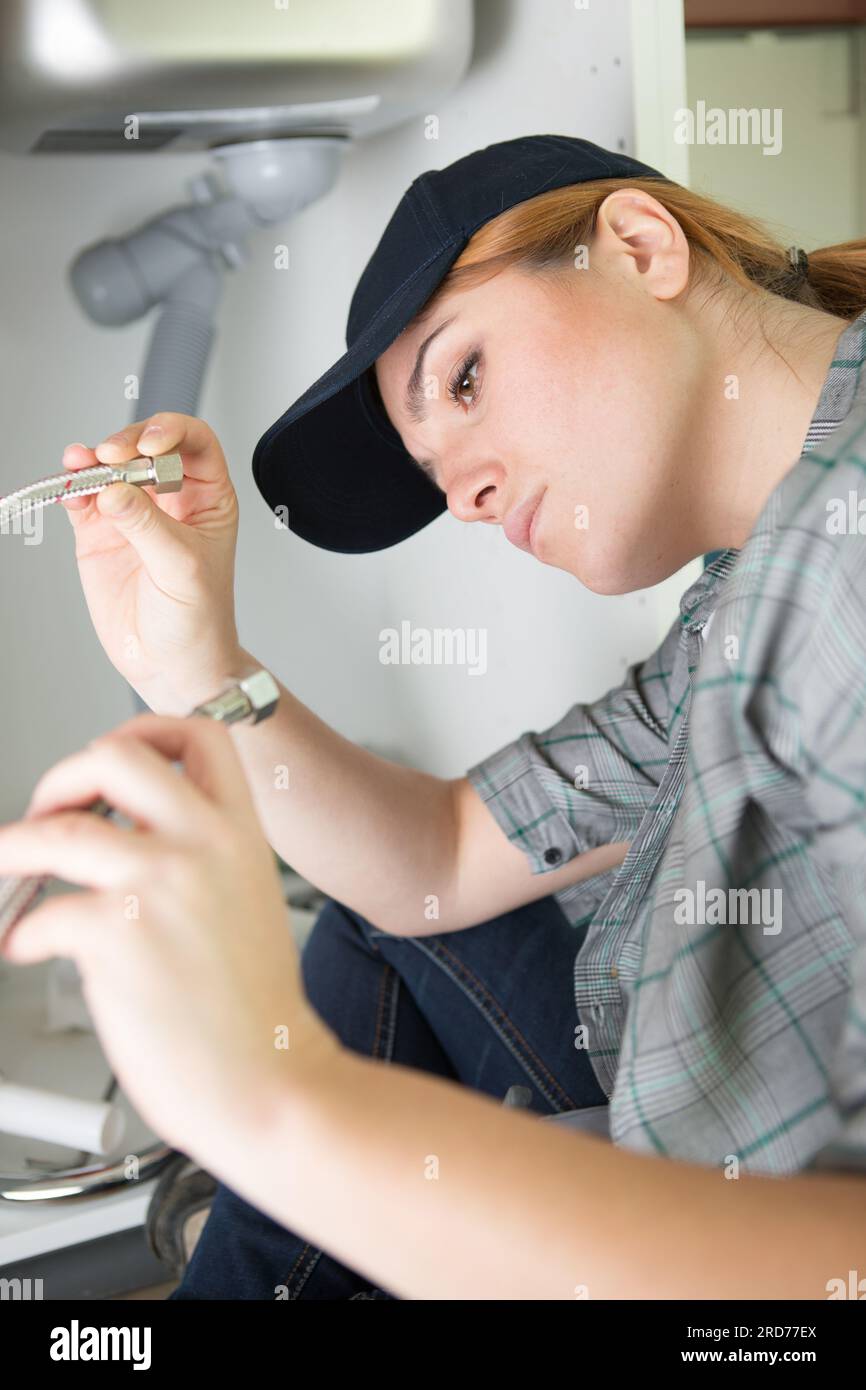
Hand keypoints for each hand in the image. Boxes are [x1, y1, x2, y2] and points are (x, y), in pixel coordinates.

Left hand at [0, 716, 337, 1158]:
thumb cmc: (253, 1011)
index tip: (109, 761)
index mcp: (240, 833)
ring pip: (58, 830)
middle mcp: (203, 846)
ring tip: (8, 871)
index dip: (144, 732)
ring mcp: (160, 885)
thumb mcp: (247, 901)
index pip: (197, 734)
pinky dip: (19, 935)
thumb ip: (198, 856)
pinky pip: (41, 916)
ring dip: (13, 849)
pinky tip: (31, 950)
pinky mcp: (118, 935)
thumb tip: (120, 835)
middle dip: (64, 776)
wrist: (269, 1081)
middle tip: (50, 811)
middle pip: (116, 754)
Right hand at [61, 415, 242, 714]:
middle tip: (111, 456)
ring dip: (93, 459)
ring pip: (111, 468)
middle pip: (146, 447)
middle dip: (127, 443)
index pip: (195, 444)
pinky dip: (73, 485)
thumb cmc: (198, 620)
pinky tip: (71, 482)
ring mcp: (134, 514)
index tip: (150, 444)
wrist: (171, 664)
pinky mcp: (101, 534)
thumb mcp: (182, 568)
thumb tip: (114, 490)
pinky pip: (83, 498)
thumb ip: (148, 526)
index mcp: (208, 499)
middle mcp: (170, 500)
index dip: (173, 431)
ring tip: (83, 462)